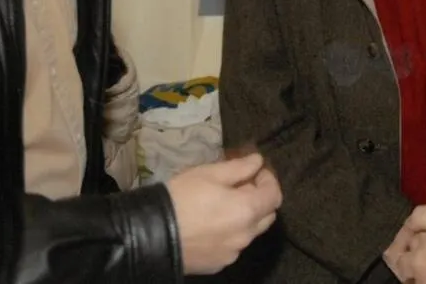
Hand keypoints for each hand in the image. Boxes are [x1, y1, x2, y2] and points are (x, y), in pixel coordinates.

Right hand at [165, 152, 282, 274]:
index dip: (268, 180)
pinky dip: (230, 233)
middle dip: (259, 199)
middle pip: (266, 216)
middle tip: (241, 186)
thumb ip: (239, 168)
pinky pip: (232, 246)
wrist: (150, 235)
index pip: (274, 195)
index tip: (256, 170)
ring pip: (249, 232)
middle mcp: (246, 235)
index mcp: (248, 211)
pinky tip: (210, 225)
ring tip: (223, 205)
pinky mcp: (217, 264)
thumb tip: (257, 161)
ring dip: (245, 217)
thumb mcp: (209, 174)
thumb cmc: (182, 197)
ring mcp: (232, 253)